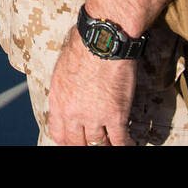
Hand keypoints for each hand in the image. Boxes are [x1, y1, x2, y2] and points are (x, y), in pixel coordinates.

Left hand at [46, 24, 135, 145]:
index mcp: (58, 101)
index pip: (58, 133)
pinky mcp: (115, 115)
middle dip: (85, 146)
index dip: (67, 141)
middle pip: (77, 143)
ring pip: (98, 144)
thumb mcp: (62, 69)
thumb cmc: (83, 46)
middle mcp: (73, 113)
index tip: (74, 141)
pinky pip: (120, 140)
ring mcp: (94, 117)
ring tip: (110, 144)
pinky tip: (129, 144)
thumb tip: (70, 95)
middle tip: (93, 144)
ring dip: (105, 145)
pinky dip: (125, 145)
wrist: (102, 41)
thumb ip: (64, 89)